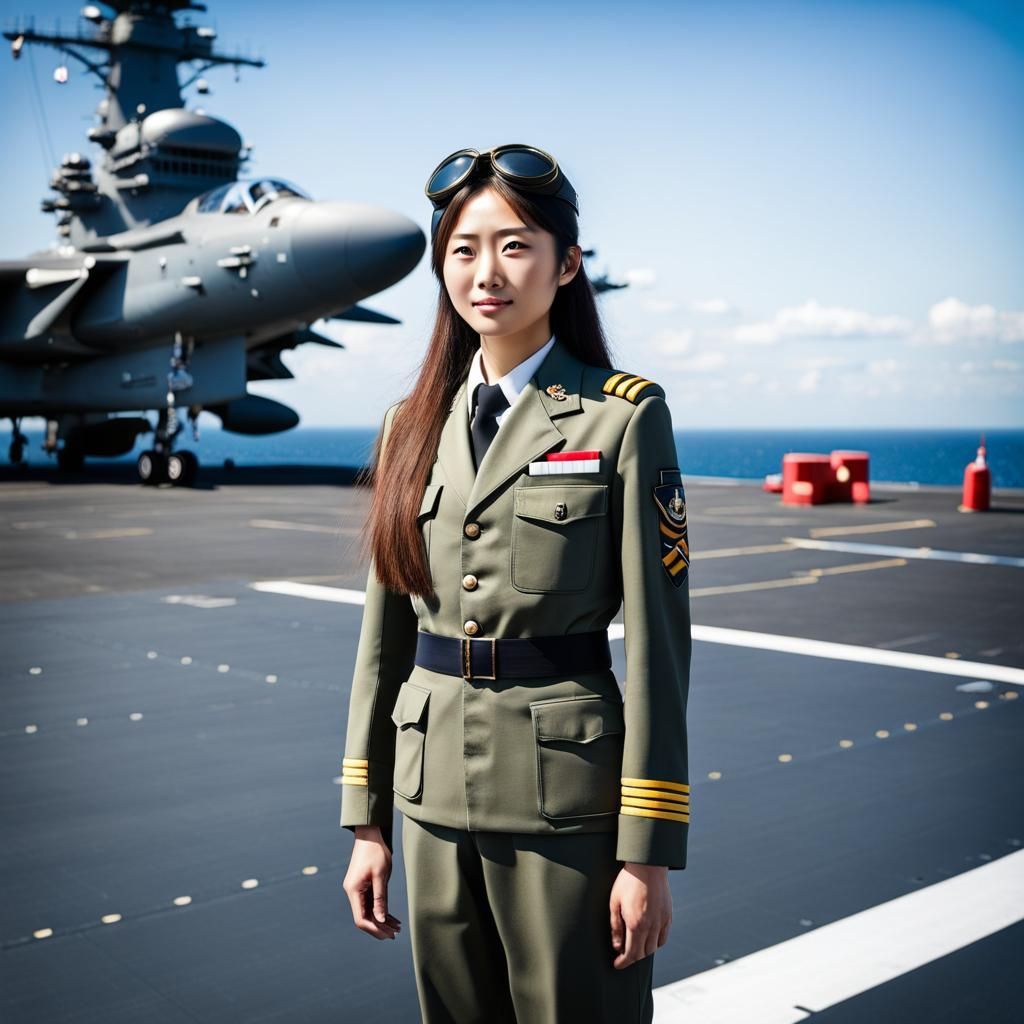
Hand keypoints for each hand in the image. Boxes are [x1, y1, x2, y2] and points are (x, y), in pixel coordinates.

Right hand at [342, 824, 402, 939]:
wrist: (371, 833)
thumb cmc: (376, 851)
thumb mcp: (380, 875)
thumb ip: (380, 898)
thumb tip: (380, 920)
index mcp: (353, 890)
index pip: (361, 919)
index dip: (374, 929)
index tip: (388, 935)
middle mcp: (352, 892)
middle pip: (364, 917)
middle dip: (379, 927)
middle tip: (395, 934)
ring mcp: (357, 889)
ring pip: (368, 911)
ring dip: (381, 920)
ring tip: (397, 928)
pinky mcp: (363, 886)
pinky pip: (371, 903)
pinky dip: (380, 910)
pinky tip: (392, 918)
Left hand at [609, 862, 671, 968]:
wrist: (648, 865)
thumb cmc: (628, 881)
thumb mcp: (615, 902)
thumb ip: (615, 927)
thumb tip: (617, 946)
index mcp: (636, 924)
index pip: (631, 954)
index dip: (623, 962)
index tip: (617, 965)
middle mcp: (651, 926)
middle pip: (643, 953)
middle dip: (632, 958)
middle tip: (623, 955)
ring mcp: (662, 921)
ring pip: (654, 947)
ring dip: (644, 951)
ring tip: (634, 946)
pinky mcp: (668, 916)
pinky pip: (663, 937)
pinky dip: (656, 943)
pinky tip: (648, 939)